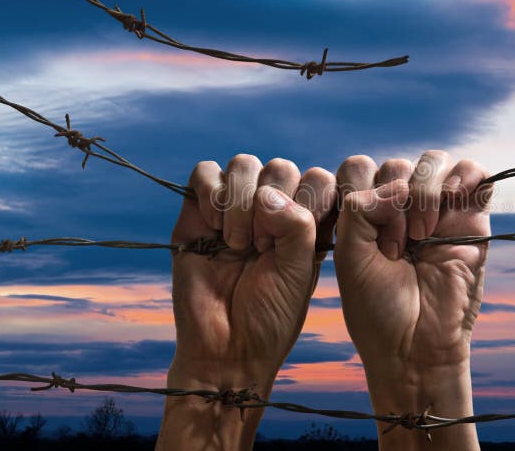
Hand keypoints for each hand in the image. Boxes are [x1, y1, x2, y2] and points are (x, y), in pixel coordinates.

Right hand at [157, 155, 336, 450]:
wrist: (226, 349)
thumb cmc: (270, 316)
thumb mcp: (300, 270)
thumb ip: (298, 225)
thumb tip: (265, 192)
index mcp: (305, 221)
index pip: (318, 178)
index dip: (309, 201)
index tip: (298, 244)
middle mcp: (271, 209)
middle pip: (279, 167)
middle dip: (272, 206)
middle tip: (262, 249)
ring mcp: (233, 208)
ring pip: (243, 164)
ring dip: (240, 202)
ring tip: (238, 243)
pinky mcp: (197, 211)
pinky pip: (205, 173)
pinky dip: (211, 193)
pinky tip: (214, 229)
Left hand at [334, 151, 491, 449]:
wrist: (414, 348)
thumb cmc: (377, 309)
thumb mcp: (351, 256)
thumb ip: (358, 209)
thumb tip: (397, 184)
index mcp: (366, 214)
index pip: (360, 168)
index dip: (361, 197)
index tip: (364, 242)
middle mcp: (401, 208)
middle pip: (396, 164)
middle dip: (393, 204)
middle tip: (395, 249)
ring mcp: (437, 212)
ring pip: (432, 162)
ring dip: (424, 191)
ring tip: (421, 234)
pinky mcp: (472, 219)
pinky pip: (474, 173)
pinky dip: (465, 174)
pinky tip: (452, 196)